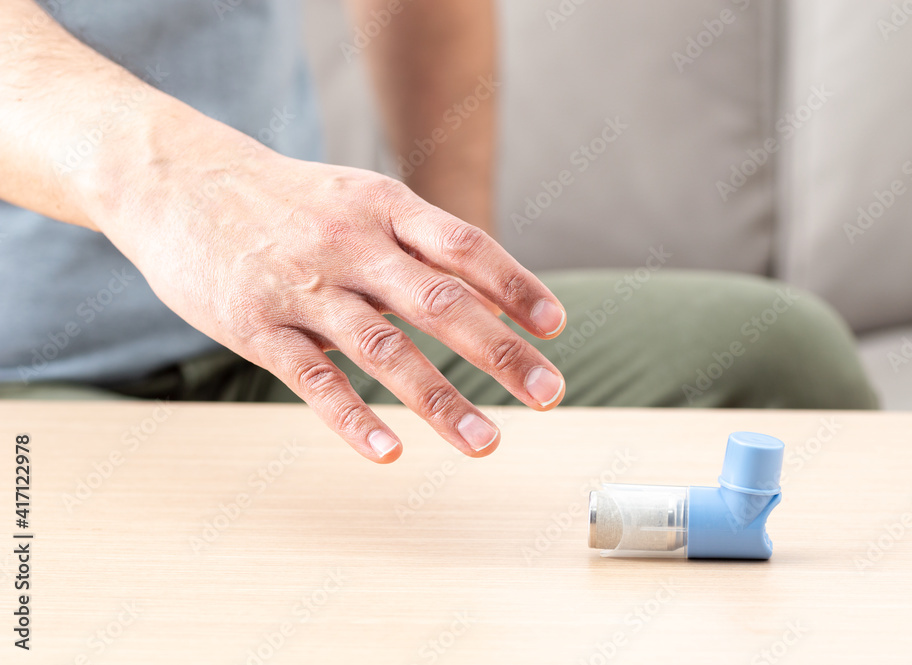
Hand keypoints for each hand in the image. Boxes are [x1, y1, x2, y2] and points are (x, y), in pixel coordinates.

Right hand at [93, 124, 566, 462]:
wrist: (177, 179)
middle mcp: (351, 244)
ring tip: (485, 443)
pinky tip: (390, 452)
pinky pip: (313, 378)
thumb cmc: (286, 200)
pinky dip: (354, 418)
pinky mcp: (256, 325)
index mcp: (383, 207)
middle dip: (501, 351)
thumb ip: (420, 243)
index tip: (554, 328)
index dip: (516, 286)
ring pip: (383, 348)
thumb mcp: (358, 199)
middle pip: (439, 302)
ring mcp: (303, 285)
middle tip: (549, 392)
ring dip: (440, 400)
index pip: (465, 246)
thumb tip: (495, 294)